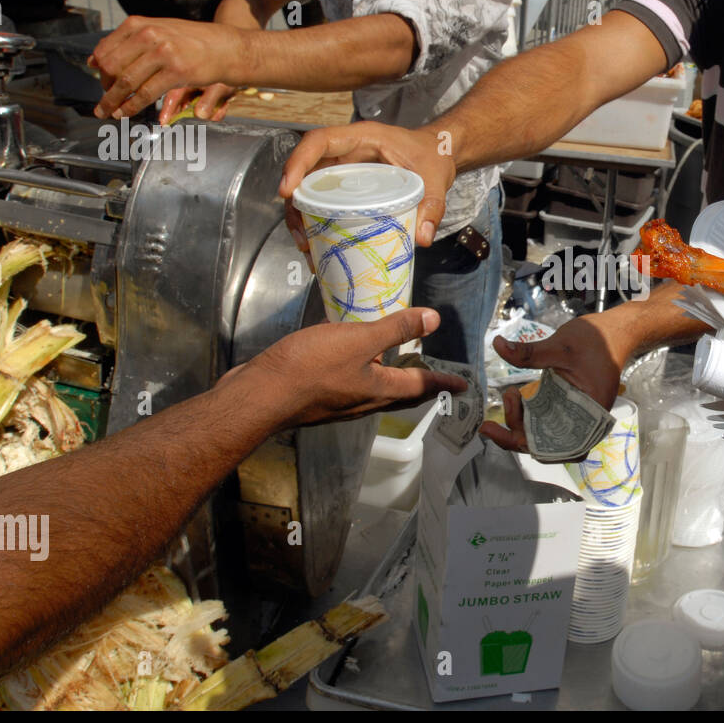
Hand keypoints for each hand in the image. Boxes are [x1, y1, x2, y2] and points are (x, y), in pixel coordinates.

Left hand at [89, 17, 243, 119]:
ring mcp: (163, 52)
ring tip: (107, 112)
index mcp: (139, 24)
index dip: (99, 70)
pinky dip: (132, 106)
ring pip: (127, 81)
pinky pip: (146, 93)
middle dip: (104, 88)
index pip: (106, 49)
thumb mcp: (157, 33)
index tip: (101, 83)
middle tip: (104, 102)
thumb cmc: (191, 42)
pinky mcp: (176, 71)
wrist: (226, 48)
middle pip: (112, 66)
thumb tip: (94, 60)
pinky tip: (125, 114)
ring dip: (112, 101)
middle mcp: (148, 35)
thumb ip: (128, 43)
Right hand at [229, 307, 466, 429]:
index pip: (423, 385)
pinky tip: (355, 361)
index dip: (444, 381)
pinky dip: (366, 375)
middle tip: (437, 378)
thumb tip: (434, 320)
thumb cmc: (310, 367)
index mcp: (381, 390)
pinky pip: (353, 387)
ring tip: (401, 364)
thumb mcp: (358, 340)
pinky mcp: (320, 397)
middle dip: (421, 385)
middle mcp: (365, 402)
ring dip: (394, 380)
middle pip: (402, 394)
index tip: (463, 385)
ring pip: (377, 392)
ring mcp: (341, 402)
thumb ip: (395, 329)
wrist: (259, 396)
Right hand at [279, 122, 453, 249]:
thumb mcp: (436, 178)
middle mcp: (346, 152)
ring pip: (310, 189)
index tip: (288, 190)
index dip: (298, 163)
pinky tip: (318, 246)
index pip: (319, 142)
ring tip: (306, 248)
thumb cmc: (432, 155)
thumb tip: (422, 238)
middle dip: (295, 203)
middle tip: (299, 235)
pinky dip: (316, 222)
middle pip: (306, 172)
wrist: (438, 154)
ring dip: (301, 217)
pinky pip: (323, 200)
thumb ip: (432, 205)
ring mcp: (343, 170)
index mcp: (361, 138)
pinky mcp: (346, 187)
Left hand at [479, 316, 625, 457]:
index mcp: (589, 415)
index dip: (520, 441)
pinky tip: (517, 399)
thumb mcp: (559, 345)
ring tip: (510, 395)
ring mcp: (577, 417)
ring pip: (544, 436)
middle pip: (545, 445)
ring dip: (522, 423)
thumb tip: (498, 345)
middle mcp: (584, 424)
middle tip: (503, 403)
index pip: (552, 447)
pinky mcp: (570, 409)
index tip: (494, 425)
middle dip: (516, 431)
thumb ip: (528, 353)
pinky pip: (547, 423)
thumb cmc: (595, 341)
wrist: (614, 332)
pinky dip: (530, 416)